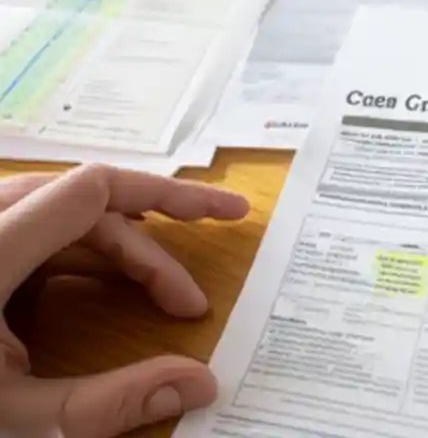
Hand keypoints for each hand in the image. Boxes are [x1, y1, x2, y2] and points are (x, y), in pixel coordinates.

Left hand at [0, 164, 249, 437]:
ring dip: (121, 243)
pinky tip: (114, 284)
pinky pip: (34, 238)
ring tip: (169, 283)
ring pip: (59, 216)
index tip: (223, 226)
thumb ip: (114, 401)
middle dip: (156, 221)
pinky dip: (82, 256)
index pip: (94, 193)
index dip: (169, 202)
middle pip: (84, 199)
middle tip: (217, 234)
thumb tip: (200, 384)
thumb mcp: (23, 424)